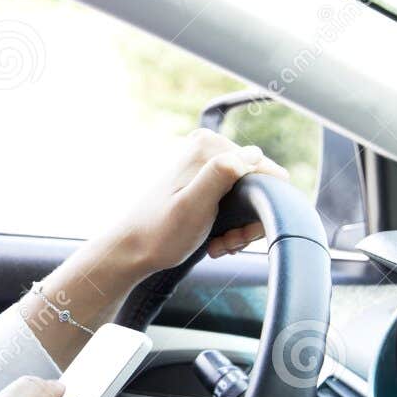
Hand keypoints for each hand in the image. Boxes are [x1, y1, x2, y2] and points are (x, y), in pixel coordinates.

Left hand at [109, 128, 289, 269]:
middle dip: (247, 219)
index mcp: (207, 146)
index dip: (261, 204)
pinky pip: (231, 201)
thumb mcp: (193, 206)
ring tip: (219, 244)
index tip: (242, 232)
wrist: (132, 250)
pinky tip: (215, 239)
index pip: (263, 170)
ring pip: (246, 197)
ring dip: (239, 226)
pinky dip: (229, 224)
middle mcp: (206, 147)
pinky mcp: (200, 180)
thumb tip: (253, 153)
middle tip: (228, 242)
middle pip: (255, 184)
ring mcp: (203, 163)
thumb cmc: (159, 233)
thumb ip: (220, 175)